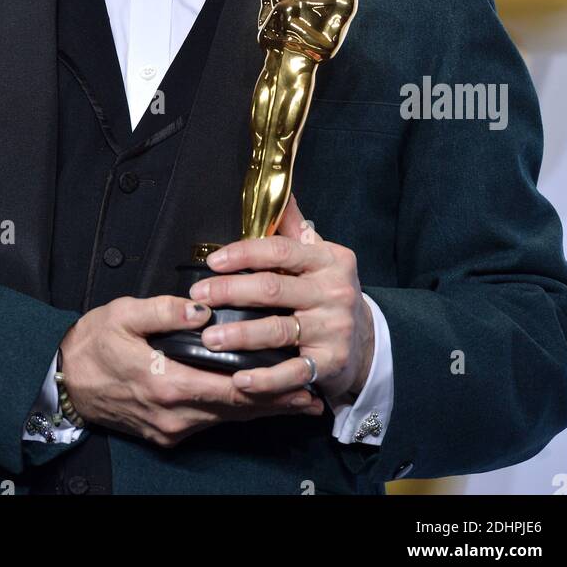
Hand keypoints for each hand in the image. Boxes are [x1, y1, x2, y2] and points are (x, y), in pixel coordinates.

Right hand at [58, 290, 323, 448]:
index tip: (301, 383)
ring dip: (261, 410)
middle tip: (312, 396)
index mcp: (167, 384)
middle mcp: (174, 414)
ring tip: (296, 401)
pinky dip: (235, 413)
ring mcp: (170, 428)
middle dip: (277, 403)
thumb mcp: (124, 315)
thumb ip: (165, 310)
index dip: (270, 388)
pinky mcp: (165, 432)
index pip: (232, 390)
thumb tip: (203, 307)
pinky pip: (209, 422)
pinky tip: (252, 404)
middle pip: (237, 411)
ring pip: (226, 420)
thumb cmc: (92, 345)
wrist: (62, 381)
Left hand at [187, 193, 374, 404]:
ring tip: (209, 337)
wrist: (366, 342)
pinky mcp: (330, 364)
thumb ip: (293, 227)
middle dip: (231, 292)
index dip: (243, 253)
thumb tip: (277, 188)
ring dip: (239, 334)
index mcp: (328, 259)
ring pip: (278, 329)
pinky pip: (291, 372)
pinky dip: (264, 378)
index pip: (280, 250)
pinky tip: (239, 378)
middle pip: (273, 288)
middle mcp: (333, 291)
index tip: (212, 261)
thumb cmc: (328, 292)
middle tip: (199, 296)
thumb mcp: (319, 256)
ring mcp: (333, 329)